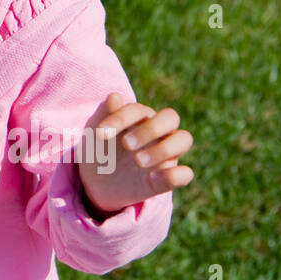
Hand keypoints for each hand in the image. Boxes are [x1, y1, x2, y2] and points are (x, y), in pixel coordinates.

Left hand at [77, 92, 194, 218]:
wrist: (96, 183)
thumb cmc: (98, 150)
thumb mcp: (95, 133)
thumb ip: (103, 114)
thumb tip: (115, 97)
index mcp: (139, 118)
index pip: (139, 110)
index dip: (120, 118)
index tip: (100, 134)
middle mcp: (157, 132)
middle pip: (170, 117)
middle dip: (150, 129)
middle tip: (126, 144)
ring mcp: (165, 155)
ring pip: (184, 139)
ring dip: (164, 149)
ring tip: (137, 161)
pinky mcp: (166, 178)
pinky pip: (185, 174)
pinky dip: (176, 174)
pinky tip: (152, 177)